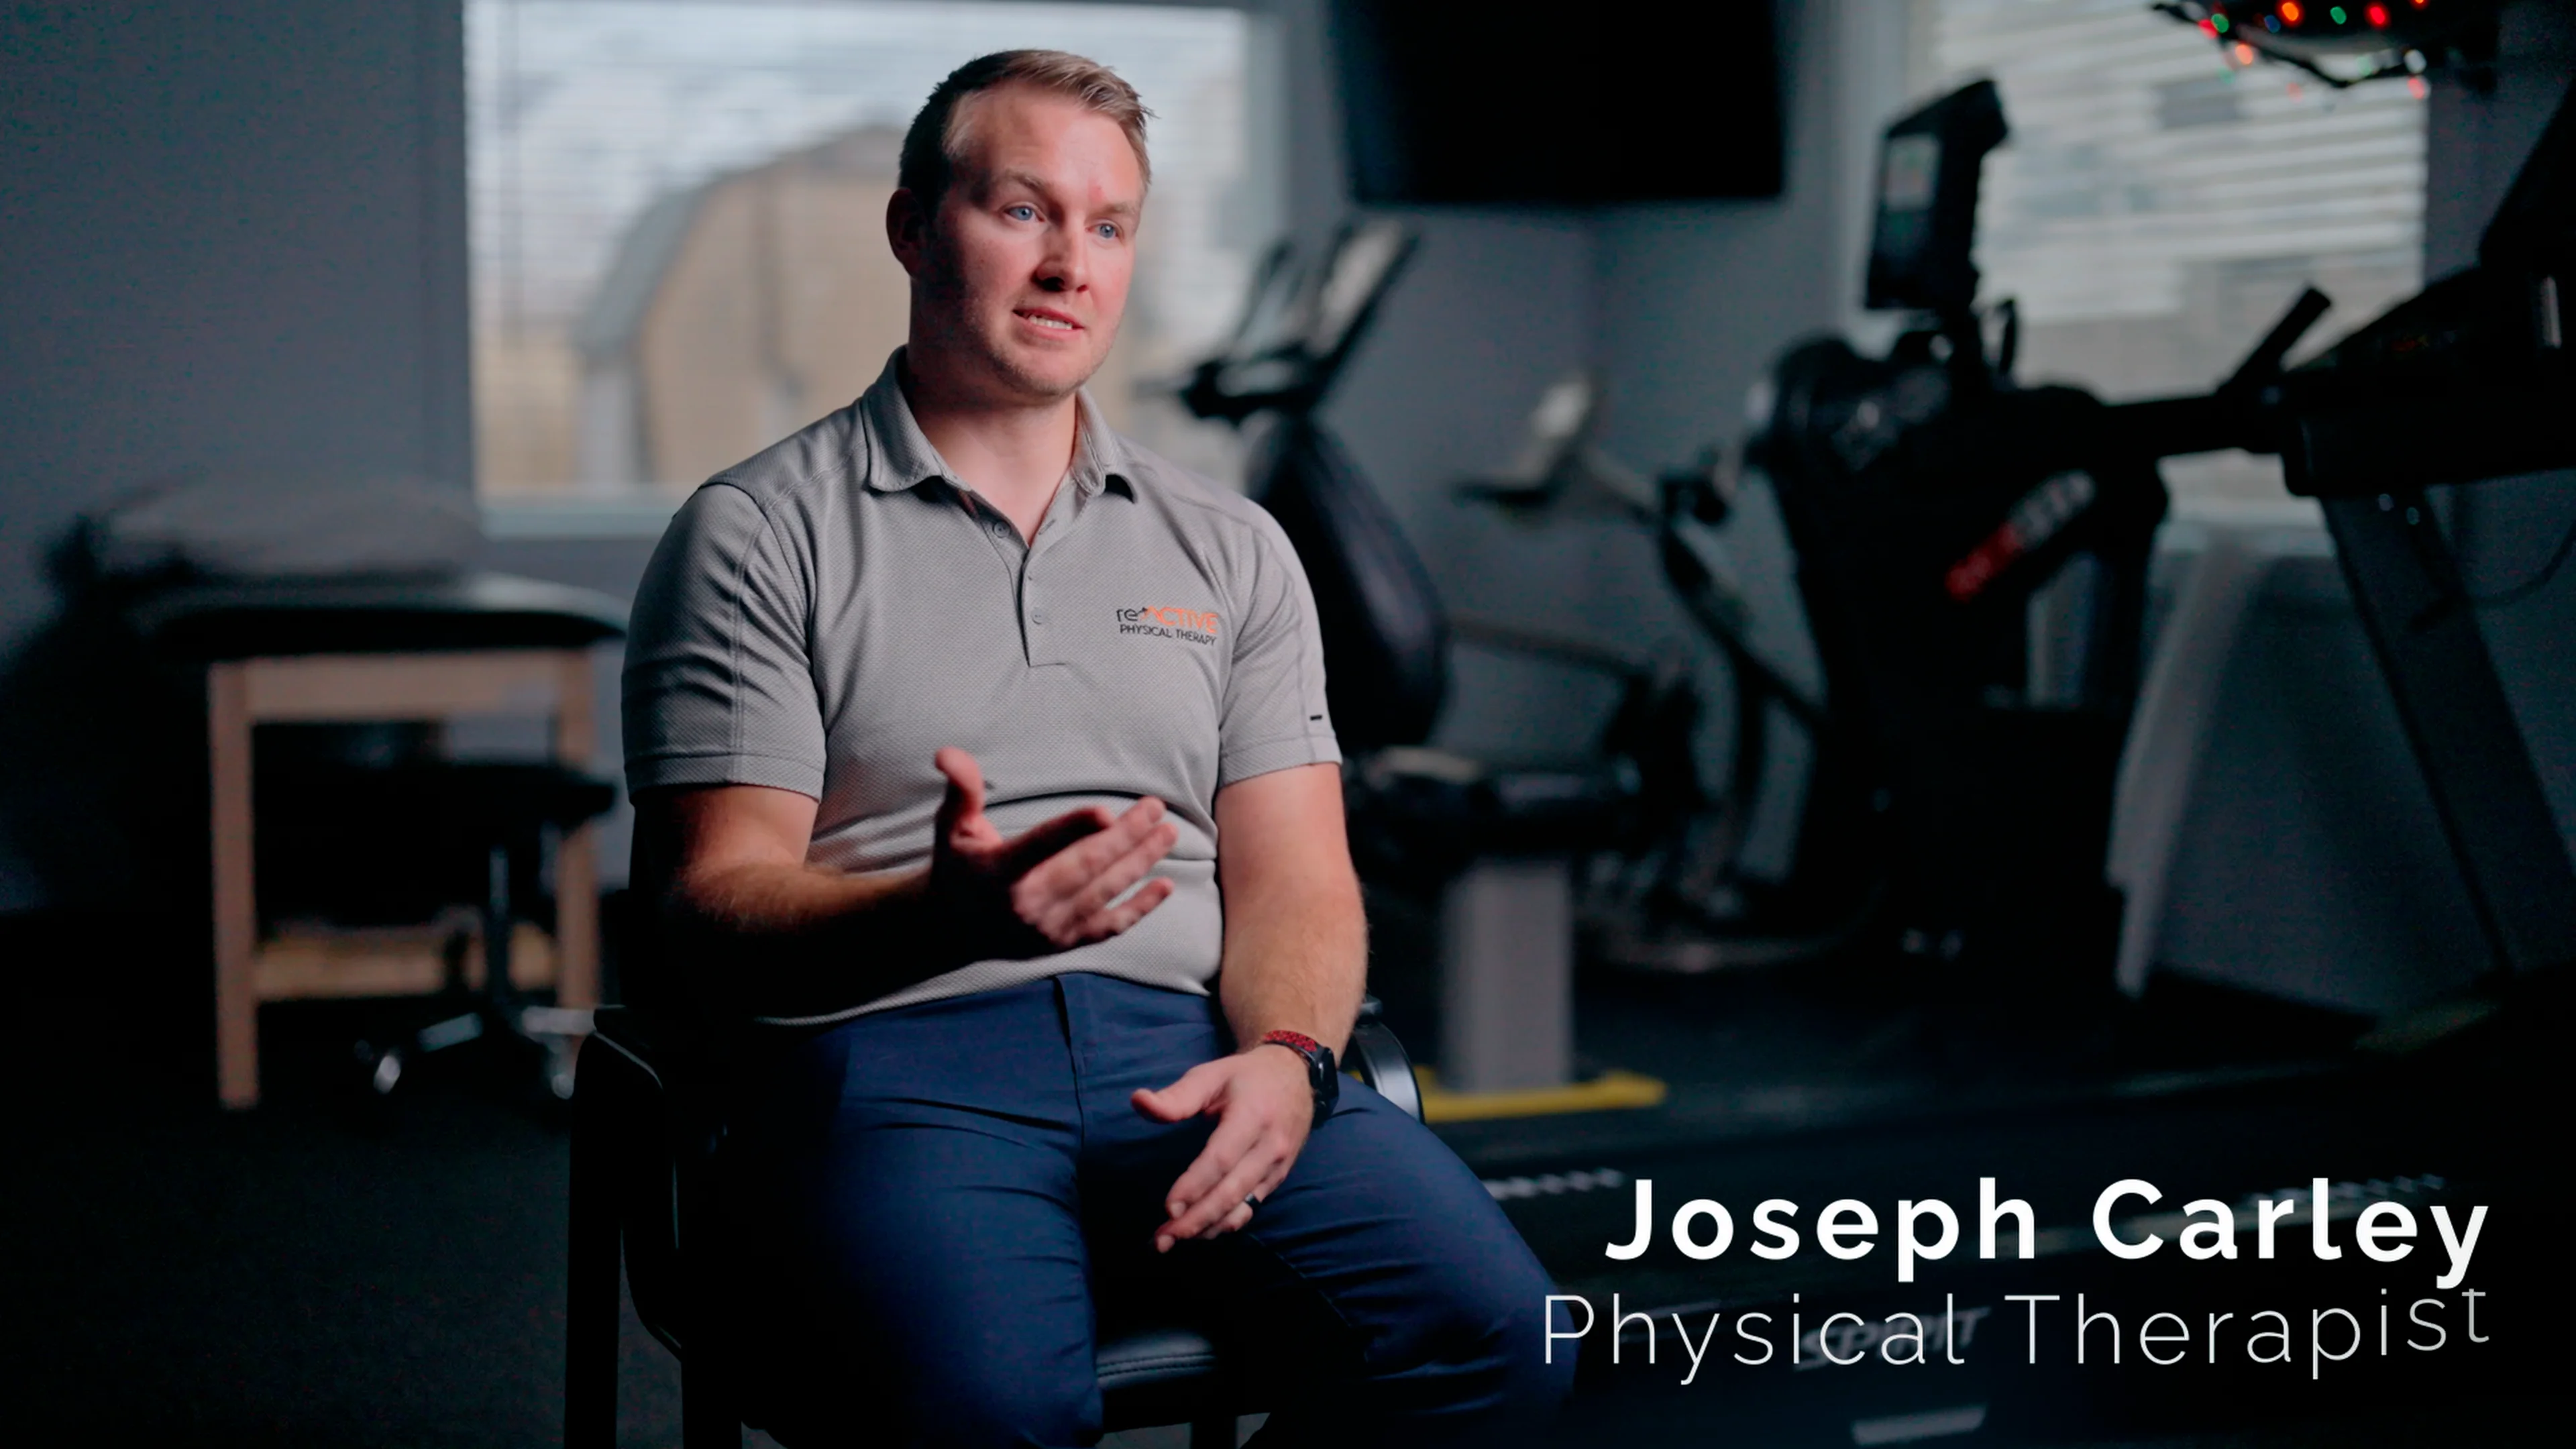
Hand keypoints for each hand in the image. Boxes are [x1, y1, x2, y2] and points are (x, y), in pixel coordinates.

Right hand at [927, 746, 1177, 962]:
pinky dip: (1140, 908)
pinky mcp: (1064, 943)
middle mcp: (1025, 905)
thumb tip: (947, 753)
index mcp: (997, 872)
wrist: (952, 929)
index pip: (1038, 847)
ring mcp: (1048, 928)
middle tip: (1155, 807)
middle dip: (1125, 837)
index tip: (1105, 811)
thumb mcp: (952, 826)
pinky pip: (1110, 926)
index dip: (1071, 829)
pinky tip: (1167, 885)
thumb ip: (961, 789)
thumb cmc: (959, 864)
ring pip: (1104, 892)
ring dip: (1141, 862)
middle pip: (1083, 867)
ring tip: (1168, 832)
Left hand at [1130, 1043, 1313, 1251]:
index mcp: (1252, 1116)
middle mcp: (1270, 1146)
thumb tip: (1139, 1102)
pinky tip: (1200, 1231)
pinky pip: (1251, 1207)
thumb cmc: (1246, 1077)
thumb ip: (1177, 1096)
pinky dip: (1224, 1224)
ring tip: (1173, 1240)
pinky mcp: (1278, 1178)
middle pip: (1231, 1192)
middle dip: (1196, 1220)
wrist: (1295, 1076)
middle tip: (1162, 1239)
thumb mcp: (1211, 1075)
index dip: (1194, 1186)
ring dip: (1207, 1229)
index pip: (1221, 1160)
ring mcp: (1278, 1166)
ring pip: (1242, 1207)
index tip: (1168, 1208)